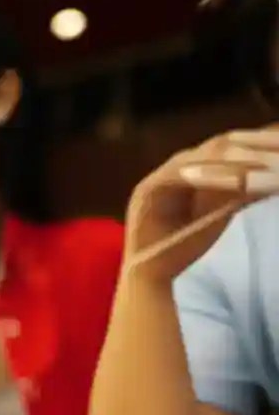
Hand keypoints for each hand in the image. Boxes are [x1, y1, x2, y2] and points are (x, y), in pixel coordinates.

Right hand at [124, 125, 278, 282]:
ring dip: (238, 159)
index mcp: (191, 168)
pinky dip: (213, 176)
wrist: (150, 273)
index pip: (228, 145)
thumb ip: (241, 192)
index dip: (258, 140)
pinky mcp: (148, 190)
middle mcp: (175, 166)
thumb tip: (274, 175)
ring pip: (203, 156)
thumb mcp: (220, 212)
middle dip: (254, 144)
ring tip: (269, 164)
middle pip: (219, 144)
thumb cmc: (184, 245)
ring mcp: (160, 175)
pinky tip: (241, 181)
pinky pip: (182, 175)